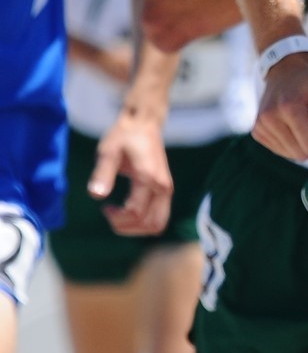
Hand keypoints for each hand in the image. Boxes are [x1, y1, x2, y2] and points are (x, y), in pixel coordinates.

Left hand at [89, 114, 172, 235]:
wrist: (144, 124)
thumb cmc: (124, 136)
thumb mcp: (108, 152)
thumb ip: (102, 173)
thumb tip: (96, 195)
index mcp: (149, 178)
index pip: (136, 212)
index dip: (116, 217)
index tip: (104, 207)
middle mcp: (163, 187)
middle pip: (151, 224)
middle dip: (128, 227)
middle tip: (111, 214)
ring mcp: (167, 190)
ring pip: (158, 224)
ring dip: (137, 228)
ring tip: (119, 215)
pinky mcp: (165, 191)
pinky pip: (159, 217)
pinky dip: (144, 222)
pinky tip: (128, 210)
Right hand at [254, 54, 307, 160]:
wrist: (284, 70)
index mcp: (287, 108)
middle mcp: (269, 119)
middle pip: (301, 153)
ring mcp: (259, 127)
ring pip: (291, 155)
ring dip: (302, 141)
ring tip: (304, 119)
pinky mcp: (257, 132)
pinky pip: (281, 151)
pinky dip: (291, 142)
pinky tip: (293, 124)